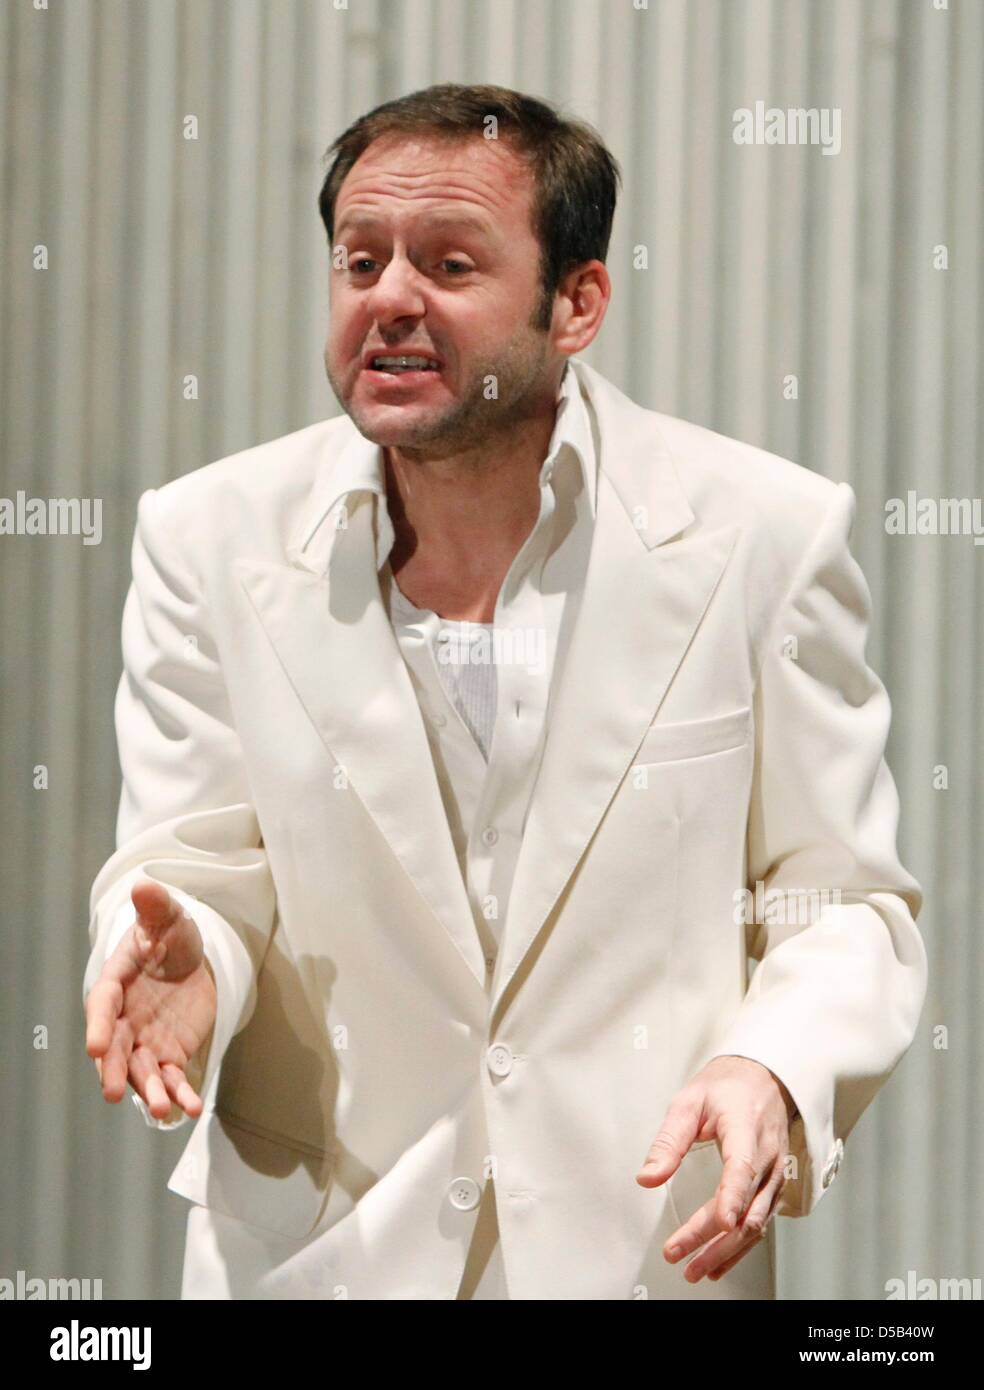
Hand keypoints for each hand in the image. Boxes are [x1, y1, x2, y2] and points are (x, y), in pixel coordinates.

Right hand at [85, 879, 216, 1121]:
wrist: (189, 959)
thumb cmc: (169, 936)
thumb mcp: (168, 918)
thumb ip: (156, 907)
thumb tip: (143, 885)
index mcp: (115, 983)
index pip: (102, 1005)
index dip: (97, 1025)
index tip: (94, 1047)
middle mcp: (123, 1018)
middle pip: (113, 1048)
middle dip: (111, 1069)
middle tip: (110, 1091)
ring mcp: (144, 1040)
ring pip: (141, 1071)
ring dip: (149, 1091)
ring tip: (160, 1109)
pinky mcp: (169, 1054)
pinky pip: (172, 1078)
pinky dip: (180, 1093)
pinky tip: (191, 1108)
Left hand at [636, 1055, 796, 1283]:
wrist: (764, 1079)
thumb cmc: (726, 1089)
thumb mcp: (689, 1101)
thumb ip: (668, 1140)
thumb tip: (648, 1177)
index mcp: (746, 1128)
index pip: (743, 1166)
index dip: (732, 1195)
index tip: (721, 1221)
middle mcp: (767, 1156)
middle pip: (745, 1206)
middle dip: (713, 1238)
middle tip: (680, 1256)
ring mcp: (775, 1174)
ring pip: (756, 1222)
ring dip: (727, 1251)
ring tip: (696, 1270)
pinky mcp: (774, 1185)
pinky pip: (761, 1221)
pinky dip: (742, 1246)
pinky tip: (721, 1261)